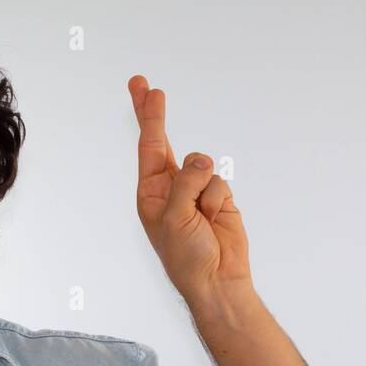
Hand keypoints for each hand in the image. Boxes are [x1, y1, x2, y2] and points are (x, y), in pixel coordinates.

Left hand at [127, 74, 252, 307]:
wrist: (217, 279)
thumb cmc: (186, 256)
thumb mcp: (175, 218)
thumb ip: (185, 183)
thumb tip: (203, 160)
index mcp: (151, 194)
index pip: (149, 147)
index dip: (148, 116)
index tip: (144, 88)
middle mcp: (172, 188)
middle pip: (165, 142)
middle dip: (155, 115)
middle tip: (144, 85)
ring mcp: (196, 191)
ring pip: (203, 165)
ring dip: (204, 190)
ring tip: (202, 219)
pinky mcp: (218, 198)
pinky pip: (220, 182)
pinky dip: (219, 200)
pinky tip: (215, 221)